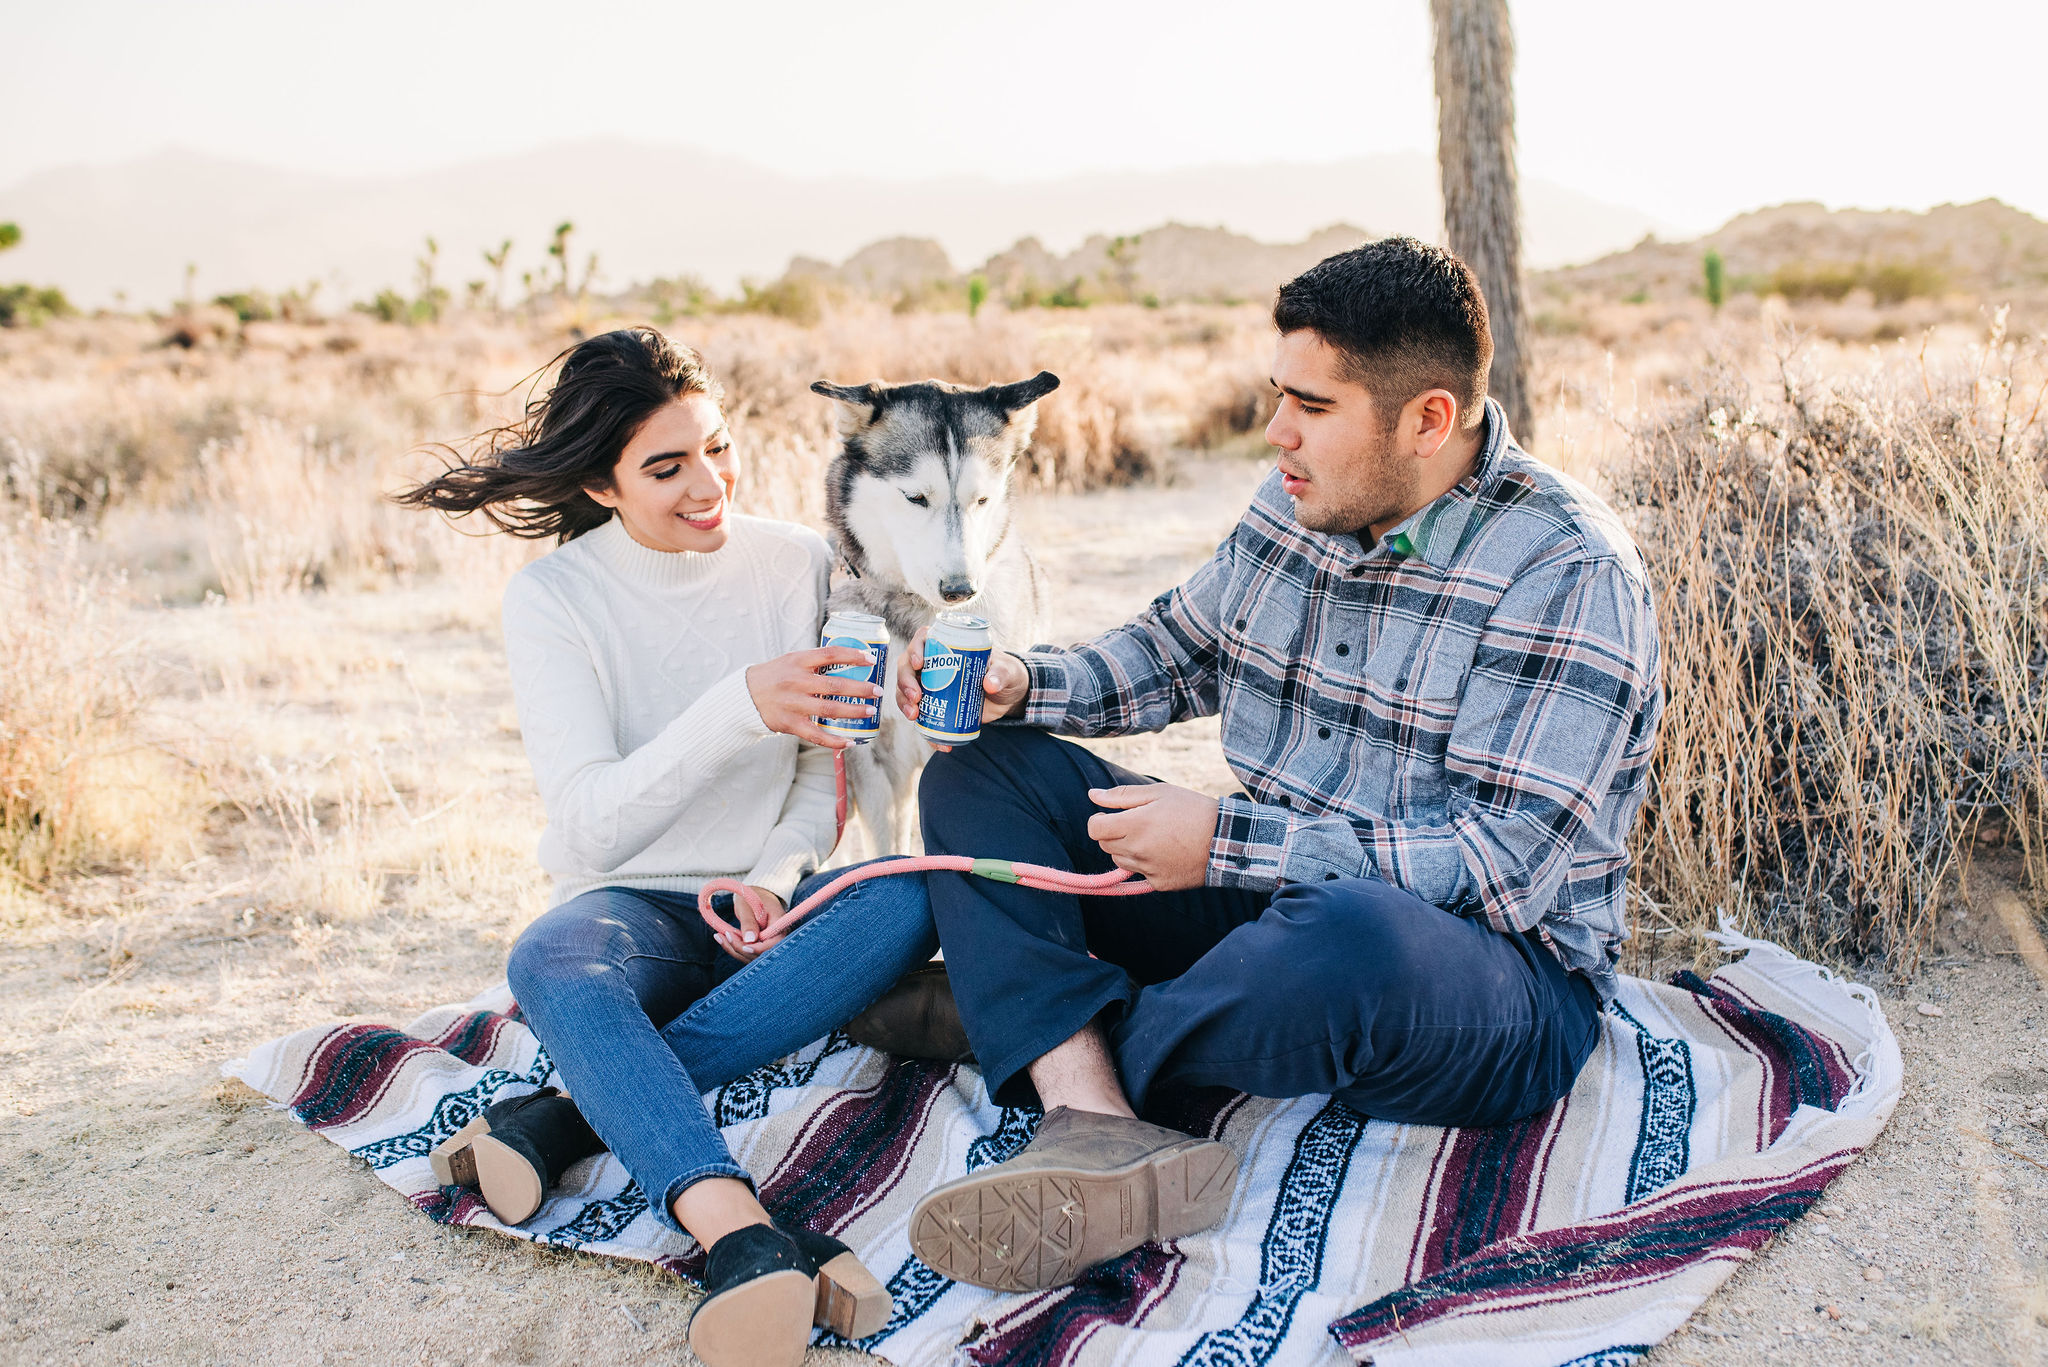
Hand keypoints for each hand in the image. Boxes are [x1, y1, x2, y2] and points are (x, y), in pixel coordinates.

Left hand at [713, 885, 786, 962]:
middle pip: (760, 954)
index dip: (758, 949)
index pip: (772, 945)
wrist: (759, 894)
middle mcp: (776, 938)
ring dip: (734, 949)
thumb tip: (749, 940)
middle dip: (741, 948)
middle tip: (726, 935)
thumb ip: (750, 923)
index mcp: (780, 926)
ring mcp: (767, 943)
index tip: (743, 946)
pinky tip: (722, 938)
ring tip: (720, 936)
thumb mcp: (750, 906)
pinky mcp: (758, 946)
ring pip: (751, 956)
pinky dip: (733, 947)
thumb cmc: (756, 896)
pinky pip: (746, 952)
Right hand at [746, 646, 880, 747]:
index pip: (830, 654)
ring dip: (853, 711)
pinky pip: (816, 734)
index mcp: (798, 661)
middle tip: (878, 691)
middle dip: (860, 689)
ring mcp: (793, 703)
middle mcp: (796, 681)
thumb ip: (815, 661)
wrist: (745, 695)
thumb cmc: (775, 676)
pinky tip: (850, 742)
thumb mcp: (791, 660)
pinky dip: (834, 740)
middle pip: (834, 685)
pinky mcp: (789, 723)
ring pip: (829, 710)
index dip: (853, 655)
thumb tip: (851, 660)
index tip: (871, 659)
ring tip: (871, 711)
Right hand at [894, 627, 1029, 750]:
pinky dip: (925, 729)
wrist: (1009, 697)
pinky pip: (921, 715)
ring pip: (906, 691)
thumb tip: (989, 684)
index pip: (923, 640)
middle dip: (905, 683)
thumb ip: (1001, 674)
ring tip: (914, 716)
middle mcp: (933, 664)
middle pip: (907, 667)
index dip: (915, 649)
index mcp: (947, 646)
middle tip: (916, 698)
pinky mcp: (935, 705)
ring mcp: (931, 685)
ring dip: (904, 704)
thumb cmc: (1007, 674)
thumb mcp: (1007, 671)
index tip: (919, 664)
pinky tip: (936, 742)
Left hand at [1085, 784, 1218, 891]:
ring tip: (1153, 837)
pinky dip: (1145, 864)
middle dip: (1113, 833)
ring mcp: (1148, 869)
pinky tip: (1165, 852)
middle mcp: (1138, 850)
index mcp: (1136, 824)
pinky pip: (1140, 874)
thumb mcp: (1159, 793)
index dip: (1098, 820)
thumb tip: (1092, 795)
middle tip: (1137, 823)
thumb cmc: (1192, 810)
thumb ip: (1122, 795)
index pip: (1094, 828)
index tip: (1110, 816)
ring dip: (1127, 848)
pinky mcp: (1159, 883)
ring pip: (1120, 860)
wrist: (1227, 840)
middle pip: (1105, 845)